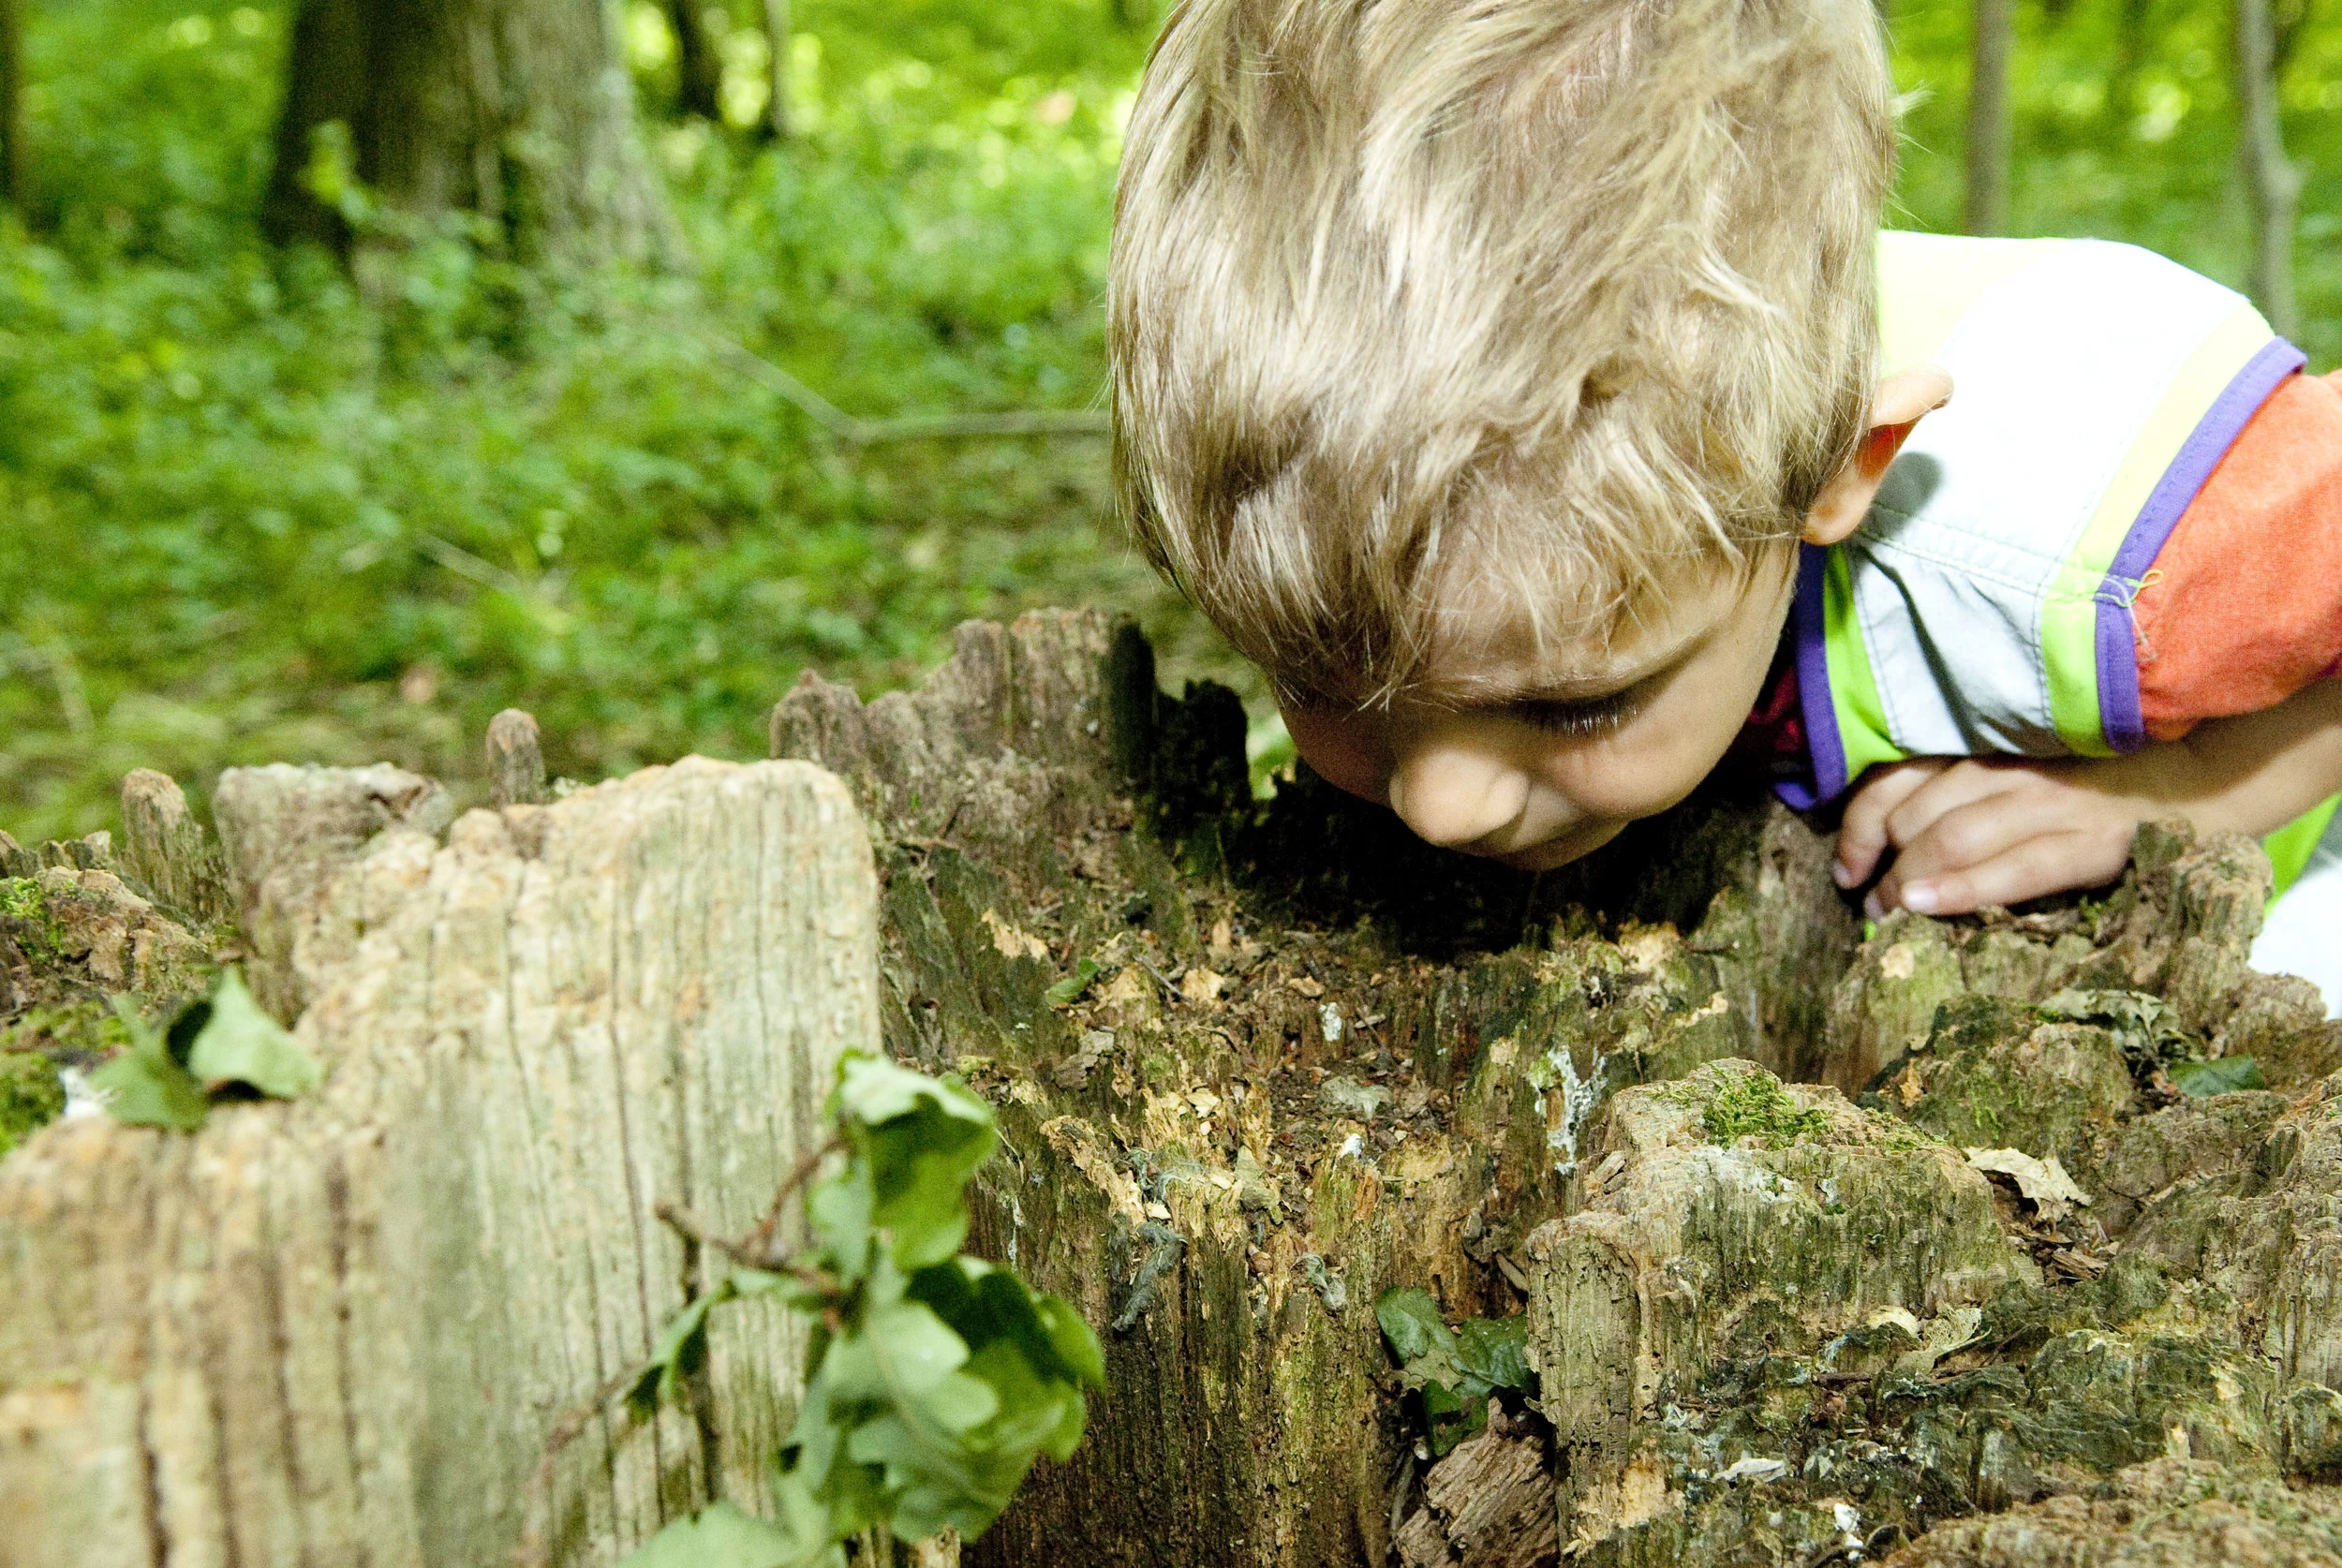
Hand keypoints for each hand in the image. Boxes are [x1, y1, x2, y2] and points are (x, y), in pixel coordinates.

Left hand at [1831, 681, 2341, 918]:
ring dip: (1906, 878)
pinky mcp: (2095, 842)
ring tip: (1884, 915)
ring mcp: (2055, 803)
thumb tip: (1883, 851)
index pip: (1899, 777)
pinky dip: (1964, 886)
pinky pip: (2018, 866)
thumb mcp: (2018, 782)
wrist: (2199, 782)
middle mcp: (2014, 768)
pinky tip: (1925, 904)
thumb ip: (1960, 798)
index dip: (1860, 823)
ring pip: (1955, 834)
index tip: (1845, 867)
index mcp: (1988, 752)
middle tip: (1865, 904)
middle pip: (1918, 810)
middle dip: (1879, 861)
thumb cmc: (2090, 791)